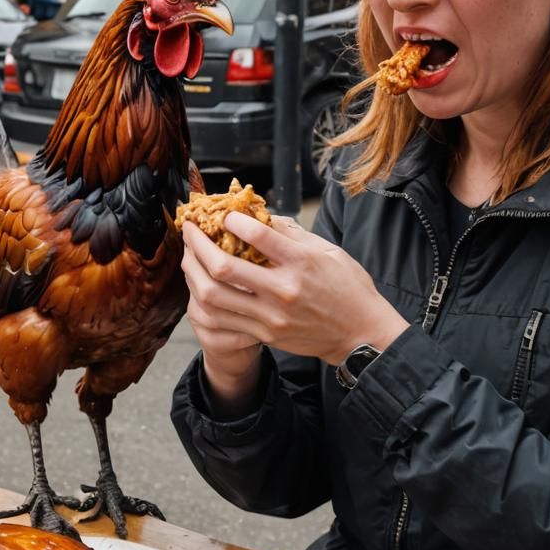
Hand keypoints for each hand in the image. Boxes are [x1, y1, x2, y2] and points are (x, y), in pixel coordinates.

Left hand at [180, 212, 407, 366]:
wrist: (360, 334)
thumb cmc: (348, 288)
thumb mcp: (328, 250)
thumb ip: (292, 234)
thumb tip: (259, 215)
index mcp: (302, 263)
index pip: (257, 235)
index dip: (232, 221)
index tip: (223, 214)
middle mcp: (283, 290)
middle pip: (223, 267)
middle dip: (197, 244)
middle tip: (189, 230)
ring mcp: (271, 316)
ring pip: (213, 296)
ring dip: (193, 273)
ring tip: (189, 256)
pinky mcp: (265, 334)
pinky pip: (221, 320)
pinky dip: (203, 301)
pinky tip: (199, 286)